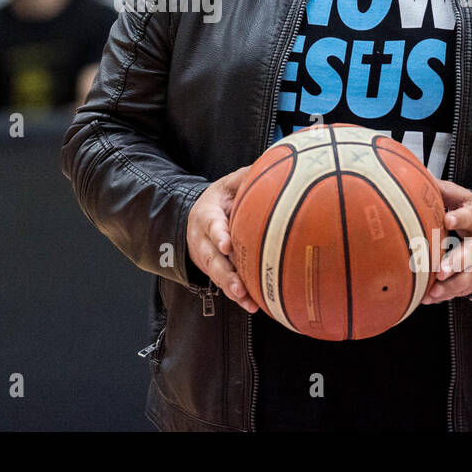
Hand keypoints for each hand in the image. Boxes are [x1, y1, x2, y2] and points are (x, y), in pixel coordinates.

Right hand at [186, 165, 258, 312]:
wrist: (197, 215)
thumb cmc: (220, 198)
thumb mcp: (228, 183)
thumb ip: (246, 177)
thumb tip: (274, 166)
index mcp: (207, 214)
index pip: (211, 224)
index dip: (218, 234)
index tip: (226, 245)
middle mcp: (203, 239)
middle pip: (211, 258)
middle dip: (224, 273)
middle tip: (238, 285)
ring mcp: (207, 257)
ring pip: (217, 275)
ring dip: (231, 288)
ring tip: (246, 300)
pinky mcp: (215, 270)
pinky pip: (224, 284)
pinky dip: (238, 297)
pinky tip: (252, 306)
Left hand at [421, 180, 471, 303]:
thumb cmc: (469, 211)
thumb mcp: (459, 196)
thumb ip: (441, 190)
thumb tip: (415, 178)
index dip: (460, 218)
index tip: (446, 221)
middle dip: (458, 262)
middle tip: (441, 271)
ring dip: (452, 286)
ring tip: (432, 291)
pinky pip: (467, 288)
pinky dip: (449, 294)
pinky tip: (431, 297)